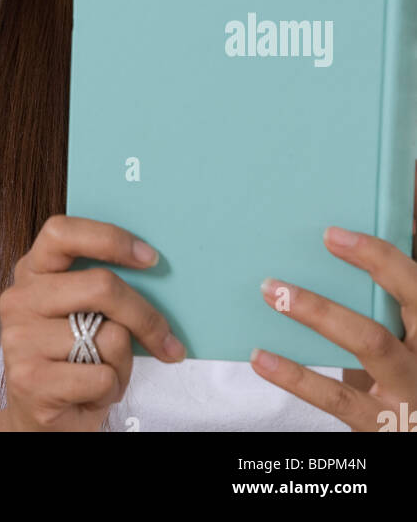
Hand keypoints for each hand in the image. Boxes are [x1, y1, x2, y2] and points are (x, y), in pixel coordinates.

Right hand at [0, 215, 184, 432]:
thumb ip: (99, 291)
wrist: (40, 420)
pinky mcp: (30, 380)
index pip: (62, 232)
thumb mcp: (80, 314)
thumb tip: (154, 273)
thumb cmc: (72, 360)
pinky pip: (102, 375)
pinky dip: (111, 389)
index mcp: (32, 271)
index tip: (150, 258)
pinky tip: (91, 393)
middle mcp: (20, 298)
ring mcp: (20, 339)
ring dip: (122, 363)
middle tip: (167, 340)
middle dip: (144, 315)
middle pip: (101, 286)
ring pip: (109, 336)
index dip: (109, 238)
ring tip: (104, 373)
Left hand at [250, 225, 416, 430]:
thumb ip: (377, 303)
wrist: (411, 428)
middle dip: (351, 279)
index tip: (332, 234)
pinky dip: (296, 377)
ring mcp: (405, 396)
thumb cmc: (397, 373)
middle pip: (395, 312)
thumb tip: (323, 253)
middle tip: (290, 268)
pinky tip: (262, 359)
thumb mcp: (397, 337)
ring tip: (271, 293)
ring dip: (316, 313)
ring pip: (368, 343)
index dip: (377, 256)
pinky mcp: (380, 425)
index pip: (412, 284)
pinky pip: (337, 398)